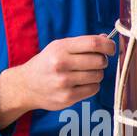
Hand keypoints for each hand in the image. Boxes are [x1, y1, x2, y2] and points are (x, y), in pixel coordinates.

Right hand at [0, 35, 116, 125]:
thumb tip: (106, 38)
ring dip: (96, 74)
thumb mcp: (58, 47)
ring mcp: (64, 82)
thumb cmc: (46, 63)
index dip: (108, 45)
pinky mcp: (67, 97)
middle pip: (99, 61)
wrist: (26, 85)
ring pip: (98, 76)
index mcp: (60, 48)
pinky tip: (81, 83)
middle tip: (95, 62)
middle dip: (102, 61)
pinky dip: (91, 85)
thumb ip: (81, 43)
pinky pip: (93, 89)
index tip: (111, 48)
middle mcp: (61, 64)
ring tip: (85, 73)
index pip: (94, 44)